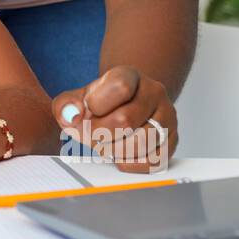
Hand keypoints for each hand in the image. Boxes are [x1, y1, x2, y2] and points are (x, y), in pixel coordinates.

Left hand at [49, 66, 176, 172]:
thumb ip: (66, 105)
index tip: (86, 111)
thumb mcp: (78, 98)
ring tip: (104, 143)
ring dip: (114, 150)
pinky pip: (152, 161)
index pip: (120, 87)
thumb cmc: (99, 105)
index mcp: (130, 75)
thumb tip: (71, 116)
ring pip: (140, 143)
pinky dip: (129, 163)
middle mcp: (154, 92)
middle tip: (88, 135)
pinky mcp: (172, 141)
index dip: (96, 106)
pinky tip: (119, 154)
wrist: (123, 109)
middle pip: (125, 121)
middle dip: (98, 134)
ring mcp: (167, 117)